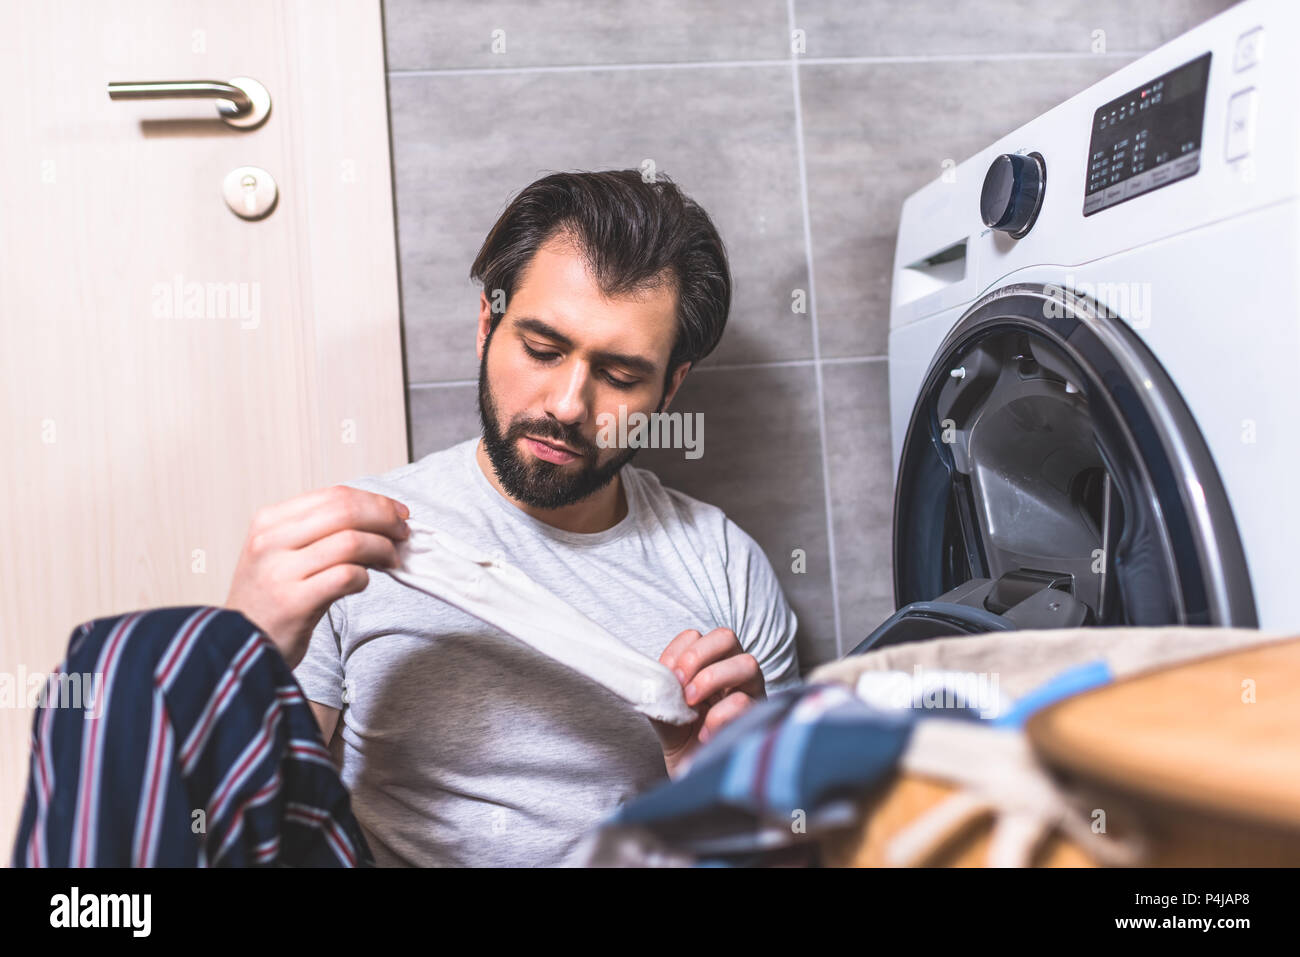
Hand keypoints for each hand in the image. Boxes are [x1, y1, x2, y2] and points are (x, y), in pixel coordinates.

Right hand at [225, 485, 410, 668]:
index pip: (334, 495)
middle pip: (345, 511)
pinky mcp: (293, 602)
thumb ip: (322, 533)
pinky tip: (363, 582)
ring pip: (351, 541)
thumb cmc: (270, 600)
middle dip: (385, 519)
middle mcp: (270, 541)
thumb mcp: (283, 554)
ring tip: (391, 560)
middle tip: (403, 534)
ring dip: (382, 549)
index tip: (398, 513)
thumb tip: (381, 519)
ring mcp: (280, 571)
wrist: (238, 648)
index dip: (375, 501)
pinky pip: (346, 576)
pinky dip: (365, 577)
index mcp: (269, 521)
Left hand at [650, 628, 765, 778]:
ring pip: (747, 663)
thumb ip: (658, 690)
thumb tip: (651, 677)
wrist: (693, 770)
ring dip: (711, 678)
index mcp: (708, 664)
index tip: (665, 675)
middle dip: (697, 656)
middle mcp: (733, 672)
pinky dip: (719, 715)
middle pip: (726, 637)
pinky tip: (705, 732)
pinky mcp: (758, 716)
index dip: (678, 651)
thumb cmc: (682, 737)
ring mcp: (750, 692)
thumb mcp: (663, 710)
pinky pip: (745, 702)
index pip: (697, 636)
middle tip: (680, 684)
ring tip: (691, 703)